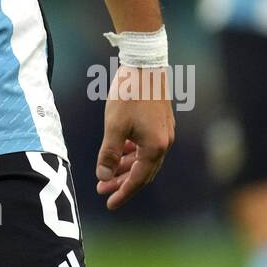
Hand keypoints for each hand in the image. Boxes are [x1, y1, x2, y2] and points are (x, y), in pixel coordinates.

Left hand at [96, 66, 174, 209]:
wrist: (145, 63)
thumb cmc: (129, 94)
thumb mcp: (114, 127)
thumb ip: (109, 155)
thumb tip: (104, 177)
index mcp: (155, 147)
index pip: (138, 179)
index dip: (123, 193)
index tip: (109, 204)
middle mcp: (164, 143)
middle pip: (143, 172)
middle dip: (122, 182)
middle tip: (102, 191)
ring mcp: (164, 132)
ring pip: (144, 159)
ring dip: (126, 167)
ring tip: (107, 174)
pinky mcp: (160, 122)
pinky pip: (146, 146)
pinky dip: (132, 153)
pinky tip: (119, 152)